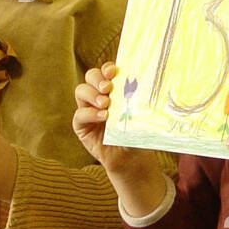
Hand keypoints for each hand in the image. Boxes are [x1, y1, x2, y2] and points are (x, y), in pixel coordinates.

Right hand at [72, 63, 157, 179]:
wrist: (130, 159)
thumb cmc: (137, 134)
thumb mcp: (142, 117)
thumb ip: (139, 104)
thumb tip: (148, 91)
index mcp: (114, 89)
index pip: (106, 71)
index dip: (107, 68)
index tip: (113, 71)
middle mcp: (98, 95)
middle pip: (91, 76)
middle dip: (98, 78)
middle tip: (108, 87)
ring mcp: (88, 109)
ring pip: (81, 91)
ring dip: (92, 94)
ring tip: (106, 104)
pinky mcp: (81, 125)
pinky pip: (79, 114)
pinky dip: (90, 113)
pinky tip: (103, 117)